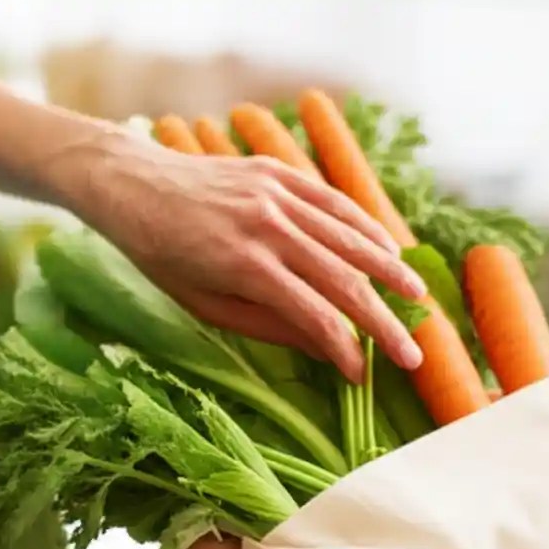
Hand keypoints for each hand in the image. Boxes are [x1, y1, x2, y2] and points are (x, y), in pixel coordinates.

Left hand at [60, 132, 426, 381]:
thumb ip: (268, 324)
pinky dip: (365, 228)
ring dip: (389, 271)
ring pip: (349, 237)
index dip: (344, 349)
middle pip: (343, 279)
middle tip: (412, 354)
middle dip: (383, 321)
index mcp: (244, 266)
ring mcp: (275, 194)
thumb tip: (325, 346)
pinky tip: (388, 250)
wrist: (130, 183)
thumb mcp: (204, 303)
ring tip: (418, 298)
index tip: (362, 375)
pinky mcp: (278, 173)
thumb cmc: (160, 254)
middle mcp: (267, 227)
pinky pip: (333, 202)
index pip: (314, 314)